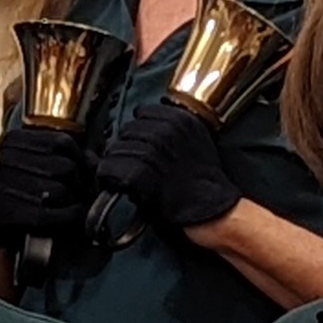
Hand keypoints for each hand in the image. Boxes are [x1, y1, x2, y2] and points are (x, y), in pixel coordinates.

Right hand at [0, 124, 99, 247]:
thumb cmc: (19, 190)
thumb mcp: (38, 165)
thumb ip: (66, 157)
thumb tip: (95, 161)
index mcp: (14, 140)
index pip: (62, 142)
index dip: (81, 160)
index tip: (84, 174)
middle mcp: (4, 157)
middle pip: (64, 168)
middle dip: (81, 185)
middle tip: (83, 195)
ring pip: (57, 192)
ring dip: (74, 203)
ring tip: (76, 206)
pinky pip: (43, 215)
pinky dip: (65, 217)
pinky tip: (71, 216)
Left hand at [97, 104, 241, 232]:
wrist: (213, 210)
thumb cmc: (206, 184)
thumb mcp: (198, 143)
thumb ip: (175, 131)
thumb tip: (148, 128)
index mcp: (180, 119)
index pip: (142, 112)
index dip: (140, 131)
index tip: (144, 145)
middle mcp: (165, 131)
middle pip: (126, 130)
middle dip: (128, 148)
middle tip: (138, 166)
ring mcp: (152, 151)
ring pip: (114, 149)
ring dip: (118, 165)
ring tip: (132, 178)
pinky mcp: (139, 173)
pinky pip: (109, 170)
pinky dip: (110, 179)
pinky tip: (123, 187)